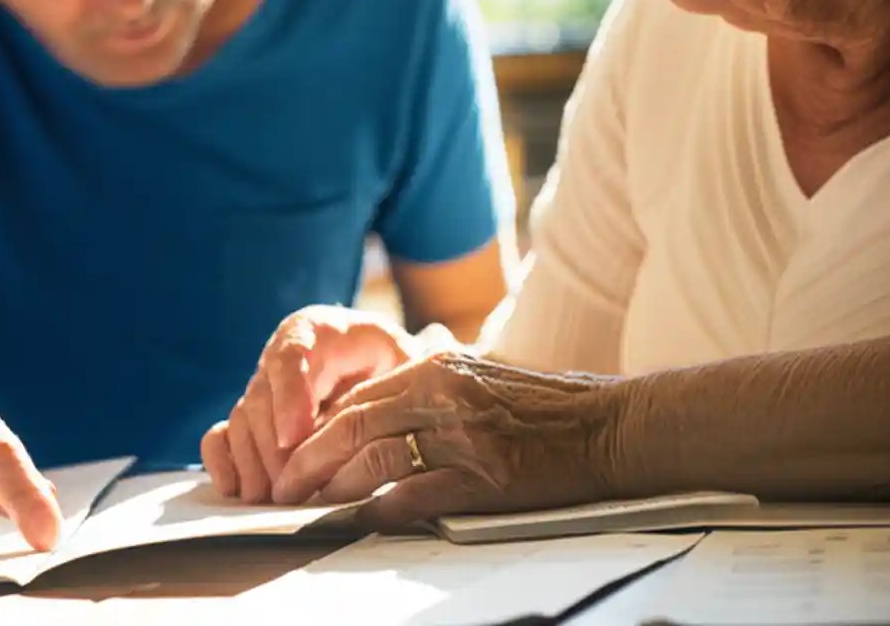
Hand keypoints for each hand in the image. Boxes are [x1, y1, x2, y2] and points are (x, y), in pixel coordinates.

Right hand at [201, 305, 421, 503]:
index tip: (292, 438)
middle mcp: (280, 356)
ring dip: (251, 461)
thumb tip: (402, 406)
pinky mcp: (251, 417)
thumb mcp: (405, 355)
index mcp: (315, 330)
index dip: (288, 398)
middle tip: (287, 486)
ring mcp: (262, 387)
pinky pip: (223, 434)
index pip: (290, 355)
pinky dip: (223, 460)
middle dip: (270, 446)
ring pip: (242, 419)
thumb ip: (402, 374)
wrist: (372, 362)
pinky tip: (236, 488)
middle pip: (262, 397)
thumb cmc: (390, 359)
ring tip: (267, 496)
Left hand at [270, 352, 622, 526]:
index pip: (357, 399)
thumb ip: (424, 390)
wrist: (609, 426)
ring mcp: (461, 437)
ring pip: (372, 460)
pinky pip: (416, 495)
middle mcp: (441, 395)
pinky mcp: (483, 478)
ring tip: (307, 507)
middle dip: (306, 460)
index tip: (291, 454)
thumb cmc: (544, 406)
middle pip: (351, 427)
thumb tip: (368, 416)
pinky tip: (362, 521)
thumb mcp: (475, 378)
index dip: (316, 430)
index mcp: (436, 369)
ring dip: (331, 487)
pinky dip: (381, 510)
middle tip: (280, 487)